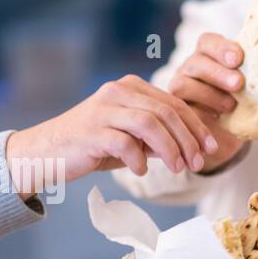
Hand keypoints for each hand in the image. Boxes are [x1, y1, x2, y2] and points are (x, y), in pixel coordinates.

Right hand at [6, 74, 218, 191]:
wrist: (46, 152)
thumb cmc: (92, 145)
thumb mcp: (129, 137)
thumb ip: (156, 136)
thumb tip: (192, 147)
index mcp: (130, 87)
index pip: (174, 103)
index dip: (197, 126)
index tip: (211, 148)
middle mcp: (117, 92)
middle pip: (166, 112)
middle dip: (189, 140)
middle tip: (199, 163)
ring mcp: (103, 110)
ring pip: (150, 124)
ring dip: (170, 149)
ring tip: (178, 169)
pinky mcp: (92, 131)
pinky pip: (126, 143)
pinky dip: (139, 160)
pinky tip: (142, 171)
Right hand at [166, 33, 248, 171]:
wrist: (224, 139)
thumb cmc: (241, 109)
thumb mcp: (253, 93)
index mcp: (209, 58)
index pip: (208, 42)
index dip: (221, 47)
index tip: (239, 57)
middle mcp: (191, 71)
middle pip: (196, 63)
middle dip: (217, 71)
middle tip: (239, 84)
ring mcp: (178, 91)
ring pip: (183, 85)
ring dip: (209, 94)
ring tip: (231, 107)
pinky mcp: (173, 113)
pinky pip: (177, 111)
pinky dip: (197, 116)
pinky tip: (215, 122)